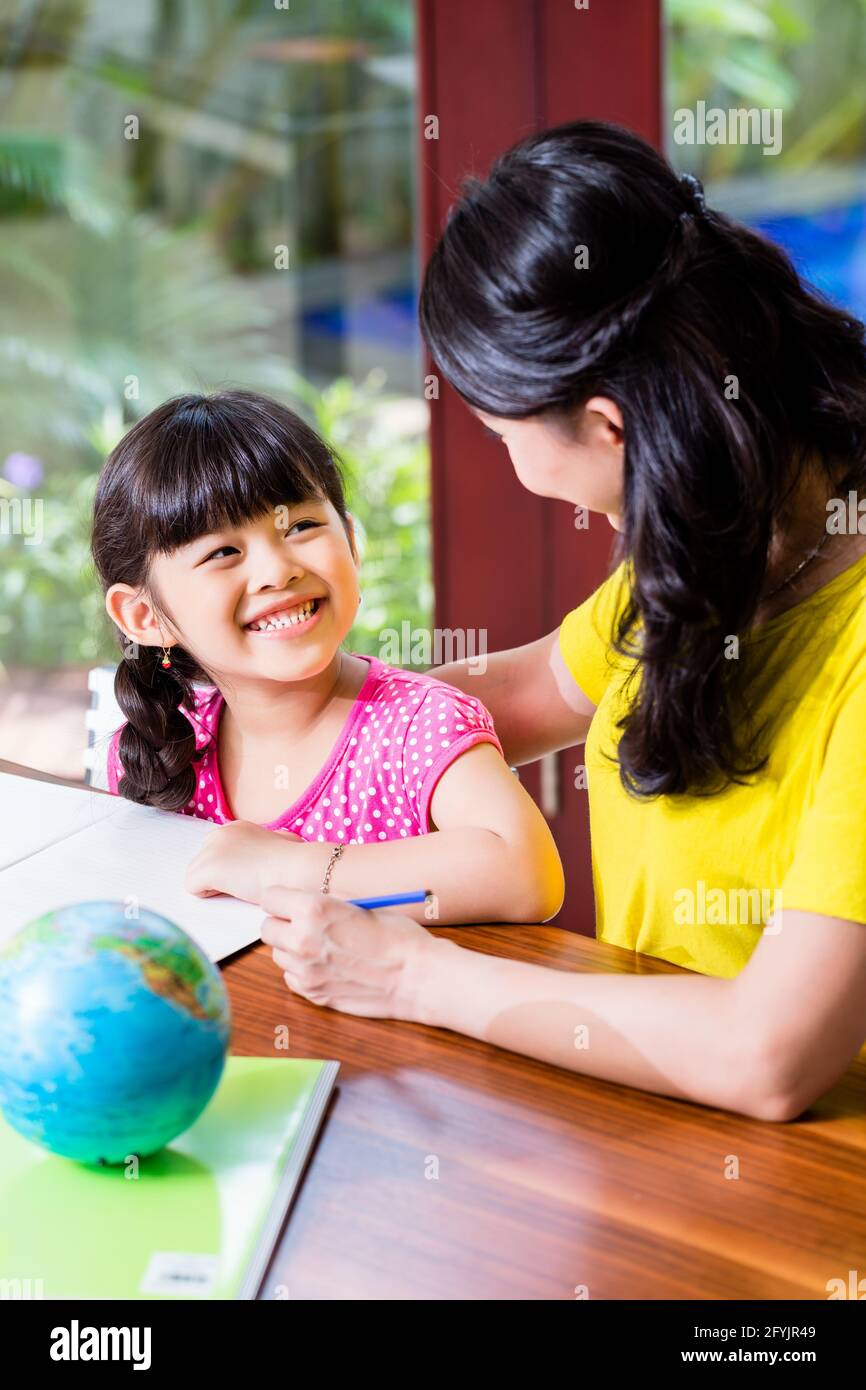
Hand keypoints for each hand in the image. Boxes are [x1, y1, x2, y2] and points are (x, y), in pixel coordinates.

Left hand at [185, 821, 306, 904]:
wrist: (296, 869)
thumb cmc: (294, 863)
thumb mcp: (280, 845)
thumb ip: (264, 847)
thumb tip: (270, 854)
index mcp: (236, 828)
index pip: (216, 852)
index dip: (230, 868)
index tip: (247, 874)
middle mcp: (219, 833)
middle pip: (202, 863)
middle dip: (218, 876)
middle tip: (245, 882)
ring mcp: (211, 850)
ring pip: (196, 876)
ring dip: (215, 887)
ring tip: (242, 887)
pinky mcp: (207, 869)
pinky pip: (193, 889)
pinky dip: (210, 896)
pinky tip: (234, 892)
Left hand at [259, 886, 442, 1020]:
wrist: (417, 977)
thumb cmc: (397, 936)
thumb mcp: (358, 905)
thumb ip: (324, 903)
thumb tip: (301, 901)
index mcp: (313, 908)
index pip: (269, 897)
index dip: (282, 899)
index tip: (292, 902)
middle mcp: (302, 939)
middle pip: (267, 928)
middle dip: (282, 924)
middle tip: (305, 924)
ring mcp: (305, 970)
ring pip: (278, 955)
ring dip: (292, 949)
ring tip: (322, 947)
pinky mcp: (313, 994)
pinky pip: (291, 978)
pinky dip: (302, 972)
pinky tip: (328, 966)